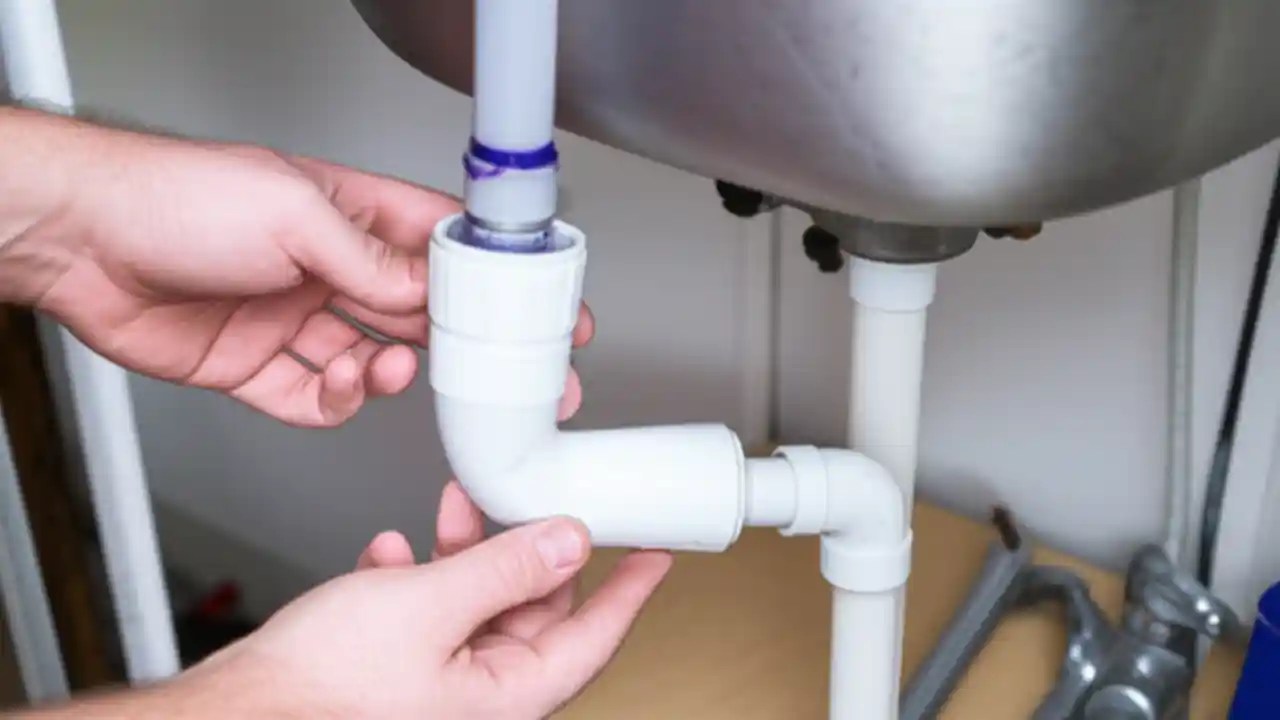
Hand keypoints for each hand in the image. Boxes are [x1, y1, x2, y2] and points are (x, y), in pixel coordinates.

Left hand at [1, 109, 591, 425]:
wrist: (80, 242)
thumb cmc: (175, 197)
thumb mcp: (295, 214)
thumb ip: (369, 261)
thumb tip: (425, 291)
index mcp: (348, 214)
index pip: (441, 244)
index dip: (495, 275)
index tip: (541, 303)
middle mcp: (326, 267)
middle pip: (416, 311)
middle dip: (461, 343)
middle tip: (502, 373)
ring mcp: (294, 318)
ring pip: (371, 360)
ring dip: (389, 371)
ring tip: (390, 366)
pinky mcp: (256, 366)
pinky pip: (314, 398)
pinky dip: (335, 400)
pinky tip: (337, 385)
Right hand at [170, 484, 671, 719]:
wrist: (233, 715)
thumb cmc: (313, 691)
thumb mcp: (428, 607)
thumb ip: (504, 571)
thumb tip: (565, 543)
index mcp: (504, 699)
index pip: (593, 638)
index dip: (629, 591)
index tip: (655, 554)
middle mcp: (478, 699)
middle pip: (534, 614)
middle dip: (526, 550)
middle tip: (528, 503)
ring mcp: (437, 687)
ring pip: (478, 608)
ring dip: (467, 556)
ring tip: (452, 512)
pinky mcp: (398, 674)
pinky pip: (430, 619)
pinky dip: (418, 582)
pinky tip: (391, 556)